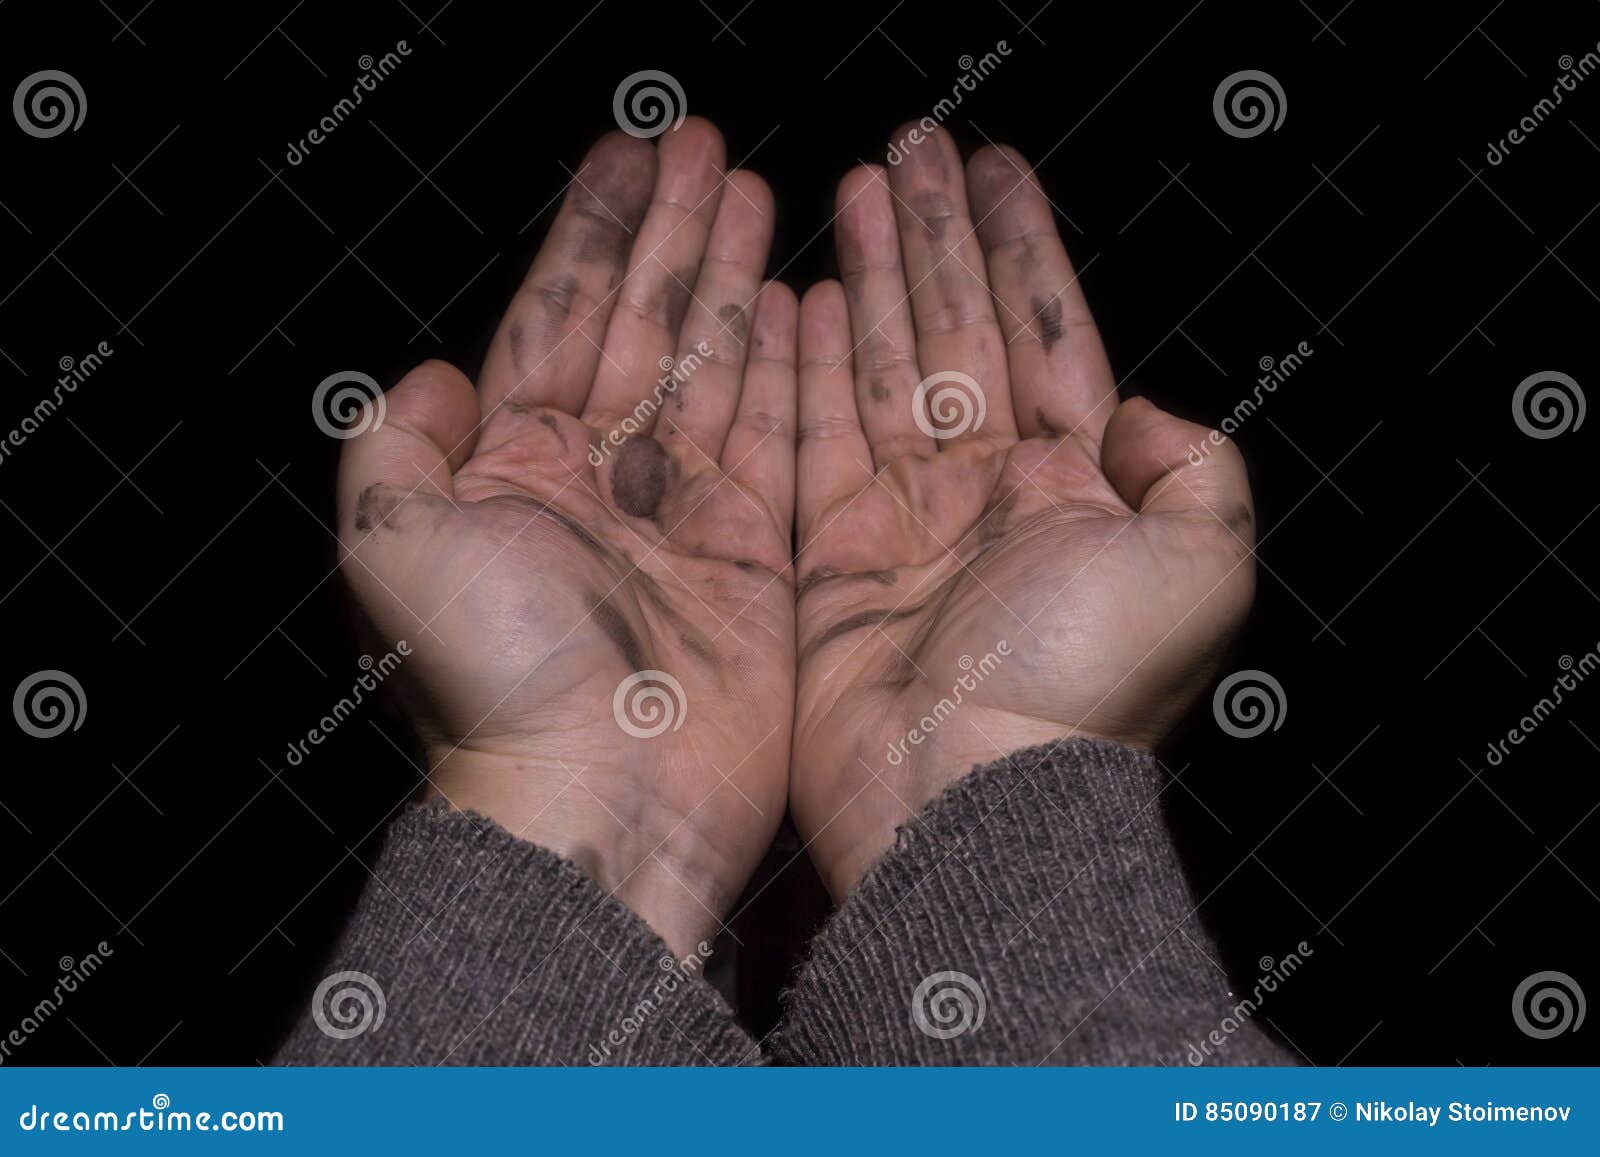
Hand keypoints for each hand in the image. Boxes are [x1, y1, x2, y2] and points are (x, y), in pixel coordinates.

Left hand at [337, 120, 796, 955]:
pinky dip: (786, 367)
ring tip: (758, 192)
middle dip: (671, 231)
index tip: (629, 152)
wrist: (604, 794)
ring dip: (730, 278)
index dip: (593, 232)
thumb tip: (421, 378)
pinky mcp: (752, 558)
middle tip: (703, 143)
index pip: (559, 318)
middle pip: (642, 325)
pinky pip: (774, 438)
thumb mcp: (398, 548)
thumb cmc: (502, 680)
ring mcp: (680, 519)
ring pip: (711, 366)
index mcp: (516, 468)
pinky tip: (799, 302)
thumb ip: (395, 451)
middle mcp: (599, 484)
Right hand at [790, 127, 1255, 898]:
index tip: (992, 165)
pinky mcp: (830, 559)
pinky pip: (811, 439)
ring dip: (874, 275)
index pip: (1042, 336)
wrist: (963, 796)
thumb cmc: (1078, 689)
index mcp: (1075, 488)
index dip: (1019, 247)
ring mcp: (904, 523)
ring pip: (884, 368)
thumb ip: (1195, 472)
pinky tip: (802, 299)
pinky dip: (805, 366)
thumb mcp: (1197, 571)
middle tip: (910, 146)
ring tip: (854, 189)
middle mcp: (988, 496)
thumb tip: (1148, 414)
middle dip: (937, 236)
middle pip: (958, 333)